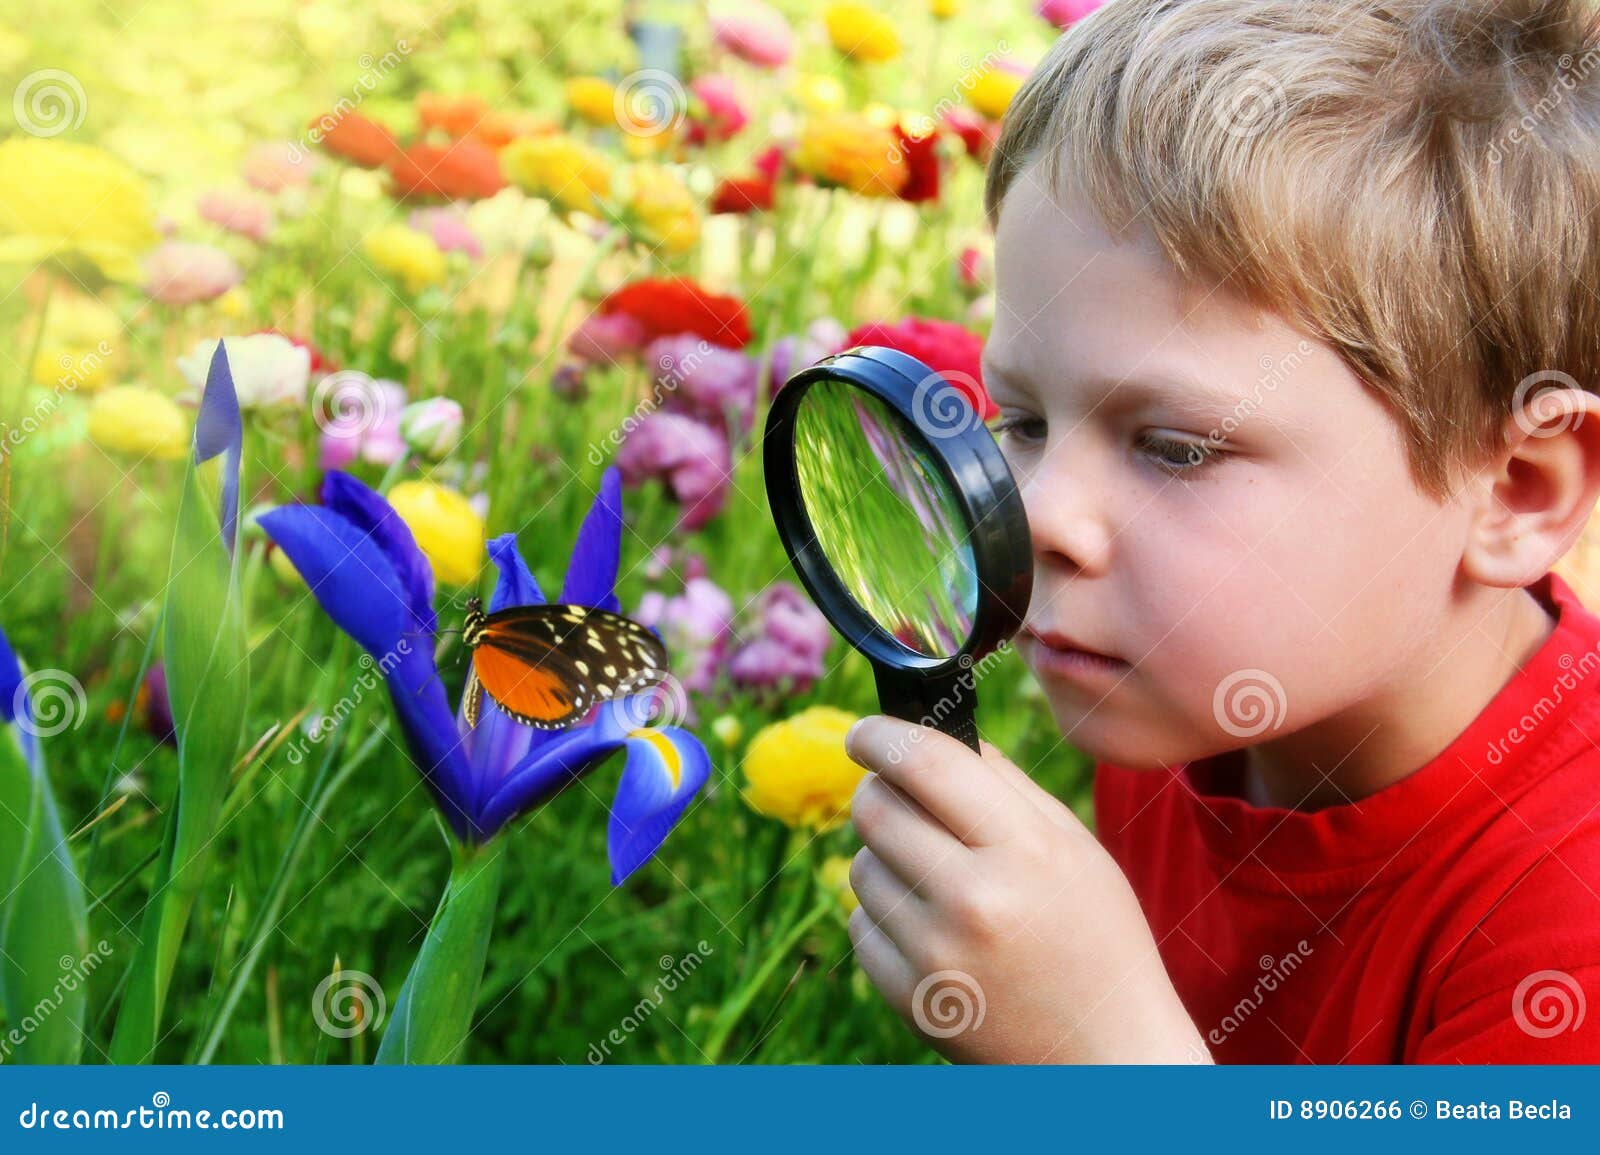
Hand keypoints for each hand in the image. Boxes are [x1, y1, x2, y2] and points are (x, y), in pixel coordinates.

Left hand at [844, 715, 1210, 1063]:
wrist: (1106, 1059)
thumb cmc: (1097, 939)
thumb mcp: (1075, 848)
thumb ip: (1004, 784)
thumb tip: (931, 734)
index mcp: (1024, 850)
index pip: (925, 763)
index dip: (881, 735)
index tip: (866, 731)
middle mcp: (974, 900)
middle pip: (876, 808)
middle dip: (879, 792)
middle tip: (899, 798)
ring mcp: (936, 955)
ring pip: (860, 866)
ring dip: (887, 859)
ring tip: (940, 882)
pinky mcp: (909, 999)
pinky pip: (860, 924)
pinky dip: (885, 917)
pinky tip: (934, 930)